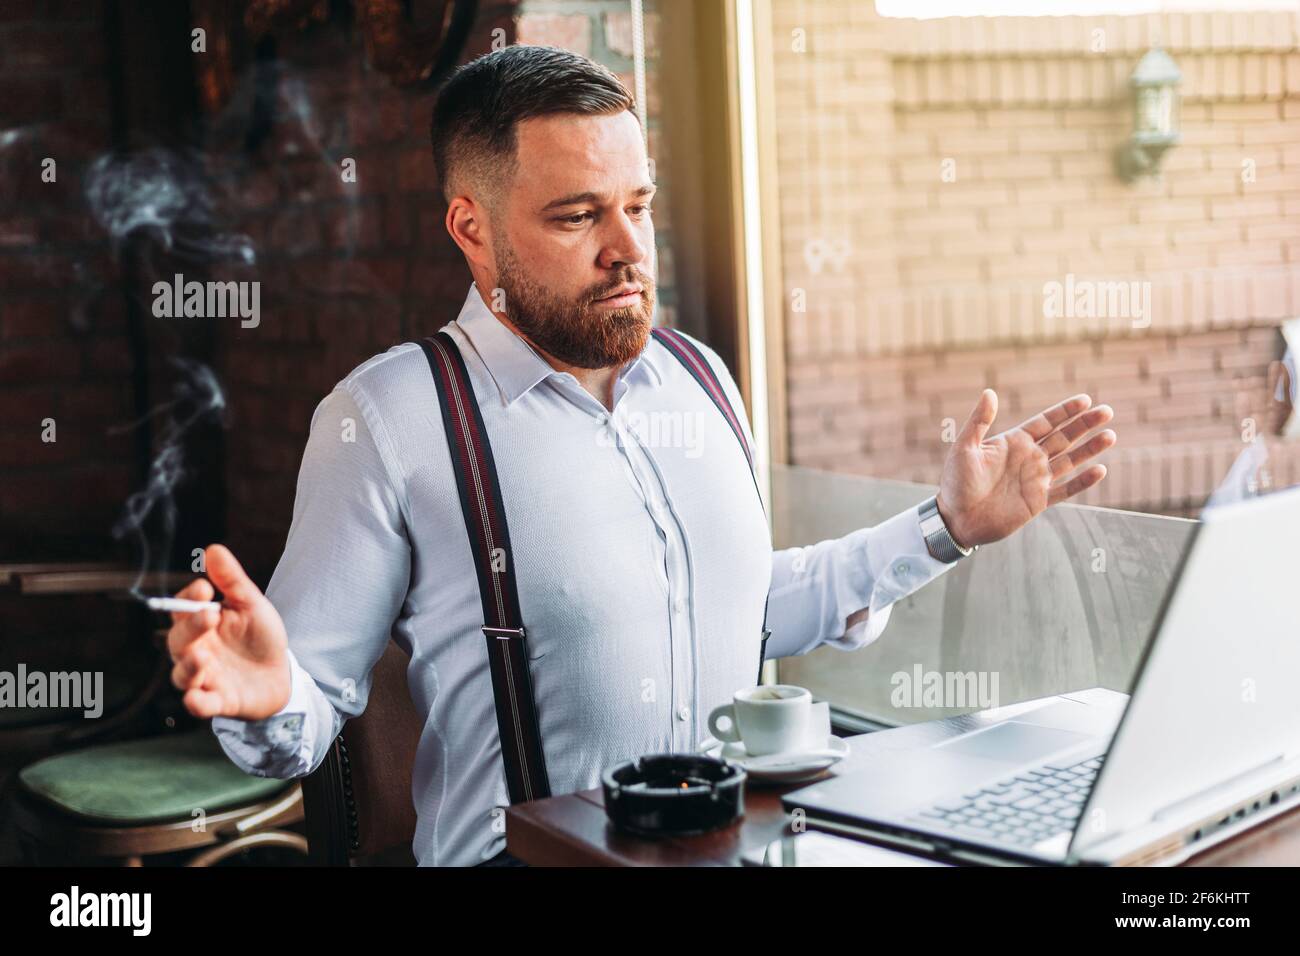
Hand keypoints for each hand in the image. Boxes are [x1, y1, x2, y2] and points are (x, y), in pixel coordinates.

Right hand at [167, 544, 291, 719]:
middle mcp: (195, 651)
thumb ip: (232, 581)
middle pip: (178, 641)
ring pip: (182, 675)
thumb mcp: (251, 605)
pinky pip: (199, 705)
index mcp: (201, 625)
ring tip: (203, 657)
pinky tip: (198, 697)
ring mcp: (205, 678)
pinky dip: (196, 703)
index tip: (204, 588)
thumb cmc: (259, 637)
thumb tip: (213, 548)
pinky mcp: (218, 702)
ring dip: (189, 666)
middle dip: (190, 628)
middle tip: (209, 615)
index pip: (181, 610)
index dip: (188, 600)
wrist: (282, 675)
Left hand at [936, 389, 1115, 548]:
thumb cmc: (956, 482)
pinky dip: (1082, 482)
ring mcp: (1035, 479)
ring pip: (1070, 460)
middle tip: (1107, 411)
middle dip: (1085, 425)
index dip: (1065, 412)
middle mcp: (1028, 458)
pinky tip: (1099, 471)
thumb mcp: (965, 448)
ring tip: (1110, 436)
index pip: (1045, 422)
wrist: (956, 519)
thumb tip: (989, 392)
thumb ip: (979, 422)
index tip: (1085, 400)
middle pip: (1063, 437)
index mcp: (1013, 442)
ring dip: (1090, 449)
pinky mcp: (1038, 501)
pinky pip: (1065, 490)